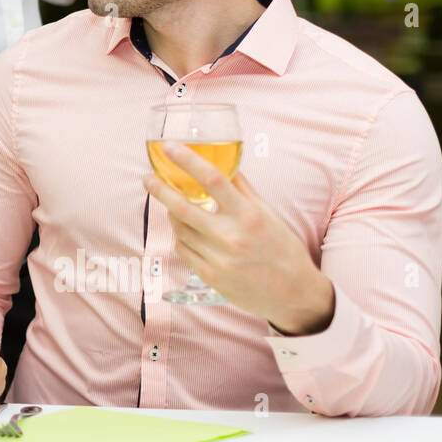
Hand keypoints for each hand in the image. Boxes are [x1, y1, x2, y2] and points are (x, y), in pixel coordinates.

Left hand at [143, 144, 333, 333]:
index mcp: (249, 215)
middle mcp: (232, 236)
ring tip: (172, 205)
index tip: (170, 147)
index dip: (188, 161)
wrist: (294, 294)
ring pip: (180, 229)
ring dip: (172, 214)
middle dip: (160, 190)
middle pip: (183, 208)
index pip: (213, 180)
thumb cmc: (283, 249)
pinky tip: (185, 231)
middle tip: (148, 178)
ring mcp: (218, 258)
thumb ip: (244, 189)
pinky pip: (183, 250)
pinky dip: (180, 236)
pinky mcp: (210, 276)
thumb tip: (225, 163)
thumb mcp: (269, 214)